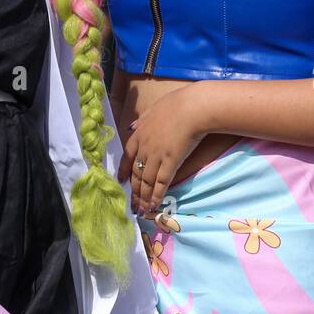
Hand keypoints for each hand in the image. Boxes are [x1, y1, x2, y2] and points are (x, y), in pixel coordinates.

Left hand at [117, 84, 206, 215]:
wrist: (192, 108)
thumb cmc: (176, 104)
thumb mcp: (152, 109)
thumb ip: (141, 120)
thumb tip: (132, 127)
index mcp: (139, 134)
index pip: (127, 156)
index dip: (124, 171)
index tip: (121, 181)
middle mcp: (144, 148)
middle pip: (136, 173)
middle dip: (134, 190)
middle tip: (132, 204)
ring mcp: (157, 156)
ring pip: (146, 181)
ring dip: (143, 197)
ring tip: (141, 209)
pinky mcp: (170, 163)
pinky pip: (161, 183)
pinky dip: (156, 195)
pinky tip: (154, 205)